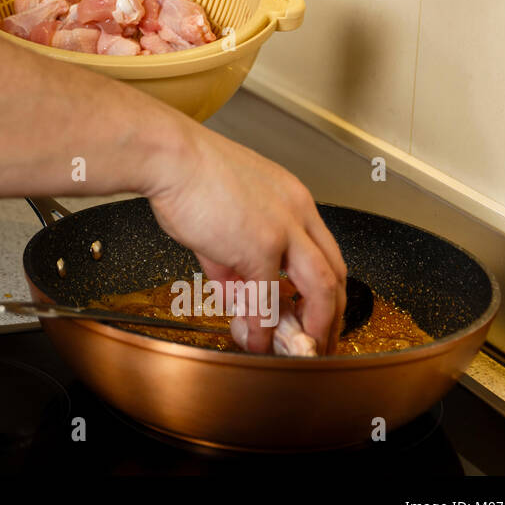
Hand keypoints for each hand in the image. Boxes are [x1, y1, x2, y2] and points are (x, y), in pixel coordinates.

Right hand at [145, 121, 346, 353]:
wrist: (170, 156)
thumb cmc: (187, 173)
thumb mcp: (221, 216)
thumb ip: (231, 261)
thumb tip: (234, 295)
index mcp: (291, 198)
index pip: (323, 249)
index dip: (324, 285)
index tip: (315, 307)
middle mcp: (297, 212)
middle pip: (335, 271)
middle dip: (333, 312)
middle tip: (322, 337)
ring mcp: (283, 231)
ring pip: (321, 287)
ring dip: (318, 324)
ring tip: (307, 348)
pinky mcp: (259, 248)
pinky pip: (267, 298)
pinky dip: (262, 326)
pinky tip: (254, 340)